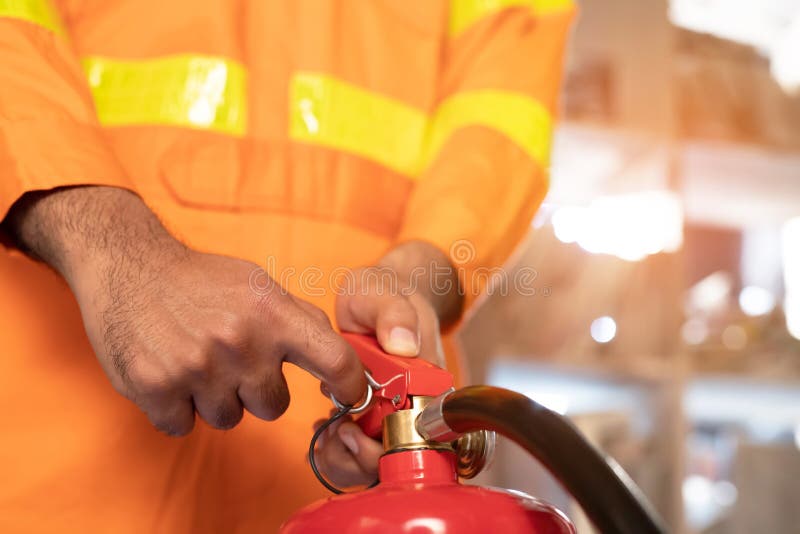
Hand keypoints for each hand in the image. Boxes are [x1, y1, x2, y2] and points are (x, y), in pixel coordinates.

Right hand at [3, 186, 365, 434]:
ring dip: (214, 399)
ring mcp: (197, 367)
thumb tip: (340, 357)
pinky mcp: (156, 387)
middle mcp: (240, 342)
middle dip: (256, 390)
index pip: (334, 360)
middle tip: (230, 359)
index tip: (351, 397)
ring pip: (228, 419)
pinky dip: (176, 408)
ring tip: (195, 359)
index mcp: (272, 314)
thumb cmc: (201, 281)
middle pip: (273, 406)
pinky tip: (169, 372)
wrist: (129, 267)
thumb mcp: (257, 284)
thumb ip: (299, 319)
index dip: (350, 386)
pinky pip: (183, 426)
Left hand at [313, 241, 461, 487]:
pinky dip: (338, 451)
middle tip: (335, 433)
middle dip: (362, 457)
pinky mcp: (374, 417)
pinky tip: (324, 430)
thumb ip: (395, 313)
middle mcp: (417, 402)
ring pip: (378, 462)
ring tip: (326, 433)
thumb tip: (404, 345)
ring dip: (347, 457)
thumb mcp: (383, 292)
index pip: (423, 432)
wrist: (372, 296)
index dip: (389, 444)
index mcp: (429, 380)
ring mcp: (395, 412)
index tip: (354, 429)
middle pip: (400, 457)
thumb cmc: (381, 292)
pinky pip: (360, 451)